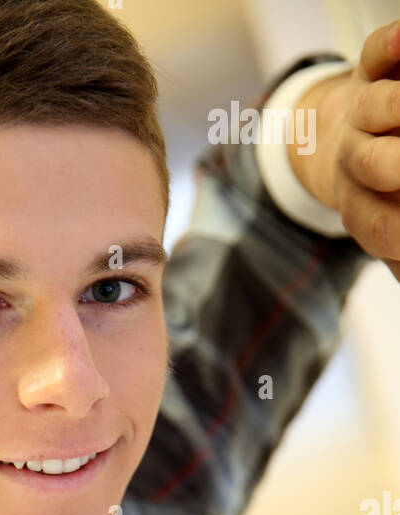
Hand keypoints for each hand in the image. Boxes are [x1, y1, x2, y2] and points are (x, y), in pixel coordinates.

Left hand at [296, 20, 399, 278]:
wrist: (336, 137)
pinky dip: (395, 42)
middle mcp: (354, 158)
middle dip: (399, 165)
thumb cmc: (382, 194)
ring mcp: (361, 112)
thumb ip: (396, 256)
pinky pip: (377, 52)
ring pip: (376, 107)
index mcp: (359, 206)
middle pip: (370, 163)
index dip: (398, 231)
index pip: (378, 224)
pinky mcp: (369, 69)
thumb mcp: (386, 230)